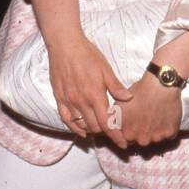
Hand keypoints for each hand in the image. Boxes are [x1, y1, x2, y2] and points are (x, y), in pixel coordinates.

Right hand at [46, 31, 131, 147]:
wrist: (64, 45)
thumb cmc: (87, 55)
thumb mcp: (105, 69)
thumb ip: (116, 86)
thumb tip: (128, 99)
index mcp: (95, 95)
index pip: (107, 123)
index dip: (116, 136)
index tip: (123, 143)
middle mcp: (81, 102)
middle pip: (95, 127)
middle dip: (106, 133)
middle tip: (115, 132)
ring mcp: (69, 101)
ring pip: (82, 125)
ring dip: (92, 130)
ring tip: (101, 130)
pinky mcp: (59, 98)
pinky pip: (66, 119)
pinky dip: (74, 128)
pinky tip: (81, 130)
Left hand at [116, 72, 182, 147]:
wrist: (159, 86)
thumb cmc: (139, 92)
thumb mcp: (119, 105)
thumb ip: (115, 121)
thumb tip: (113, 127)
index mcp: (129, 135)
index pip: (129, 140)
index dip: (132, 130)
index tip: (135, 122)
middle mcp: (142, 140)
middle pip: (143, 141)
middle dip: (144, 133)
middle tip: (147, 118)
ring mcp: (157, 138)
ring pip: (156, 139)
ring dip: (156, 132)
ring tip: (157, 116)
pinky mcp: (170, 133)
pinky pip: (169, 135)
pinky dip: (168, 129)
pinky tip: (166, 117)